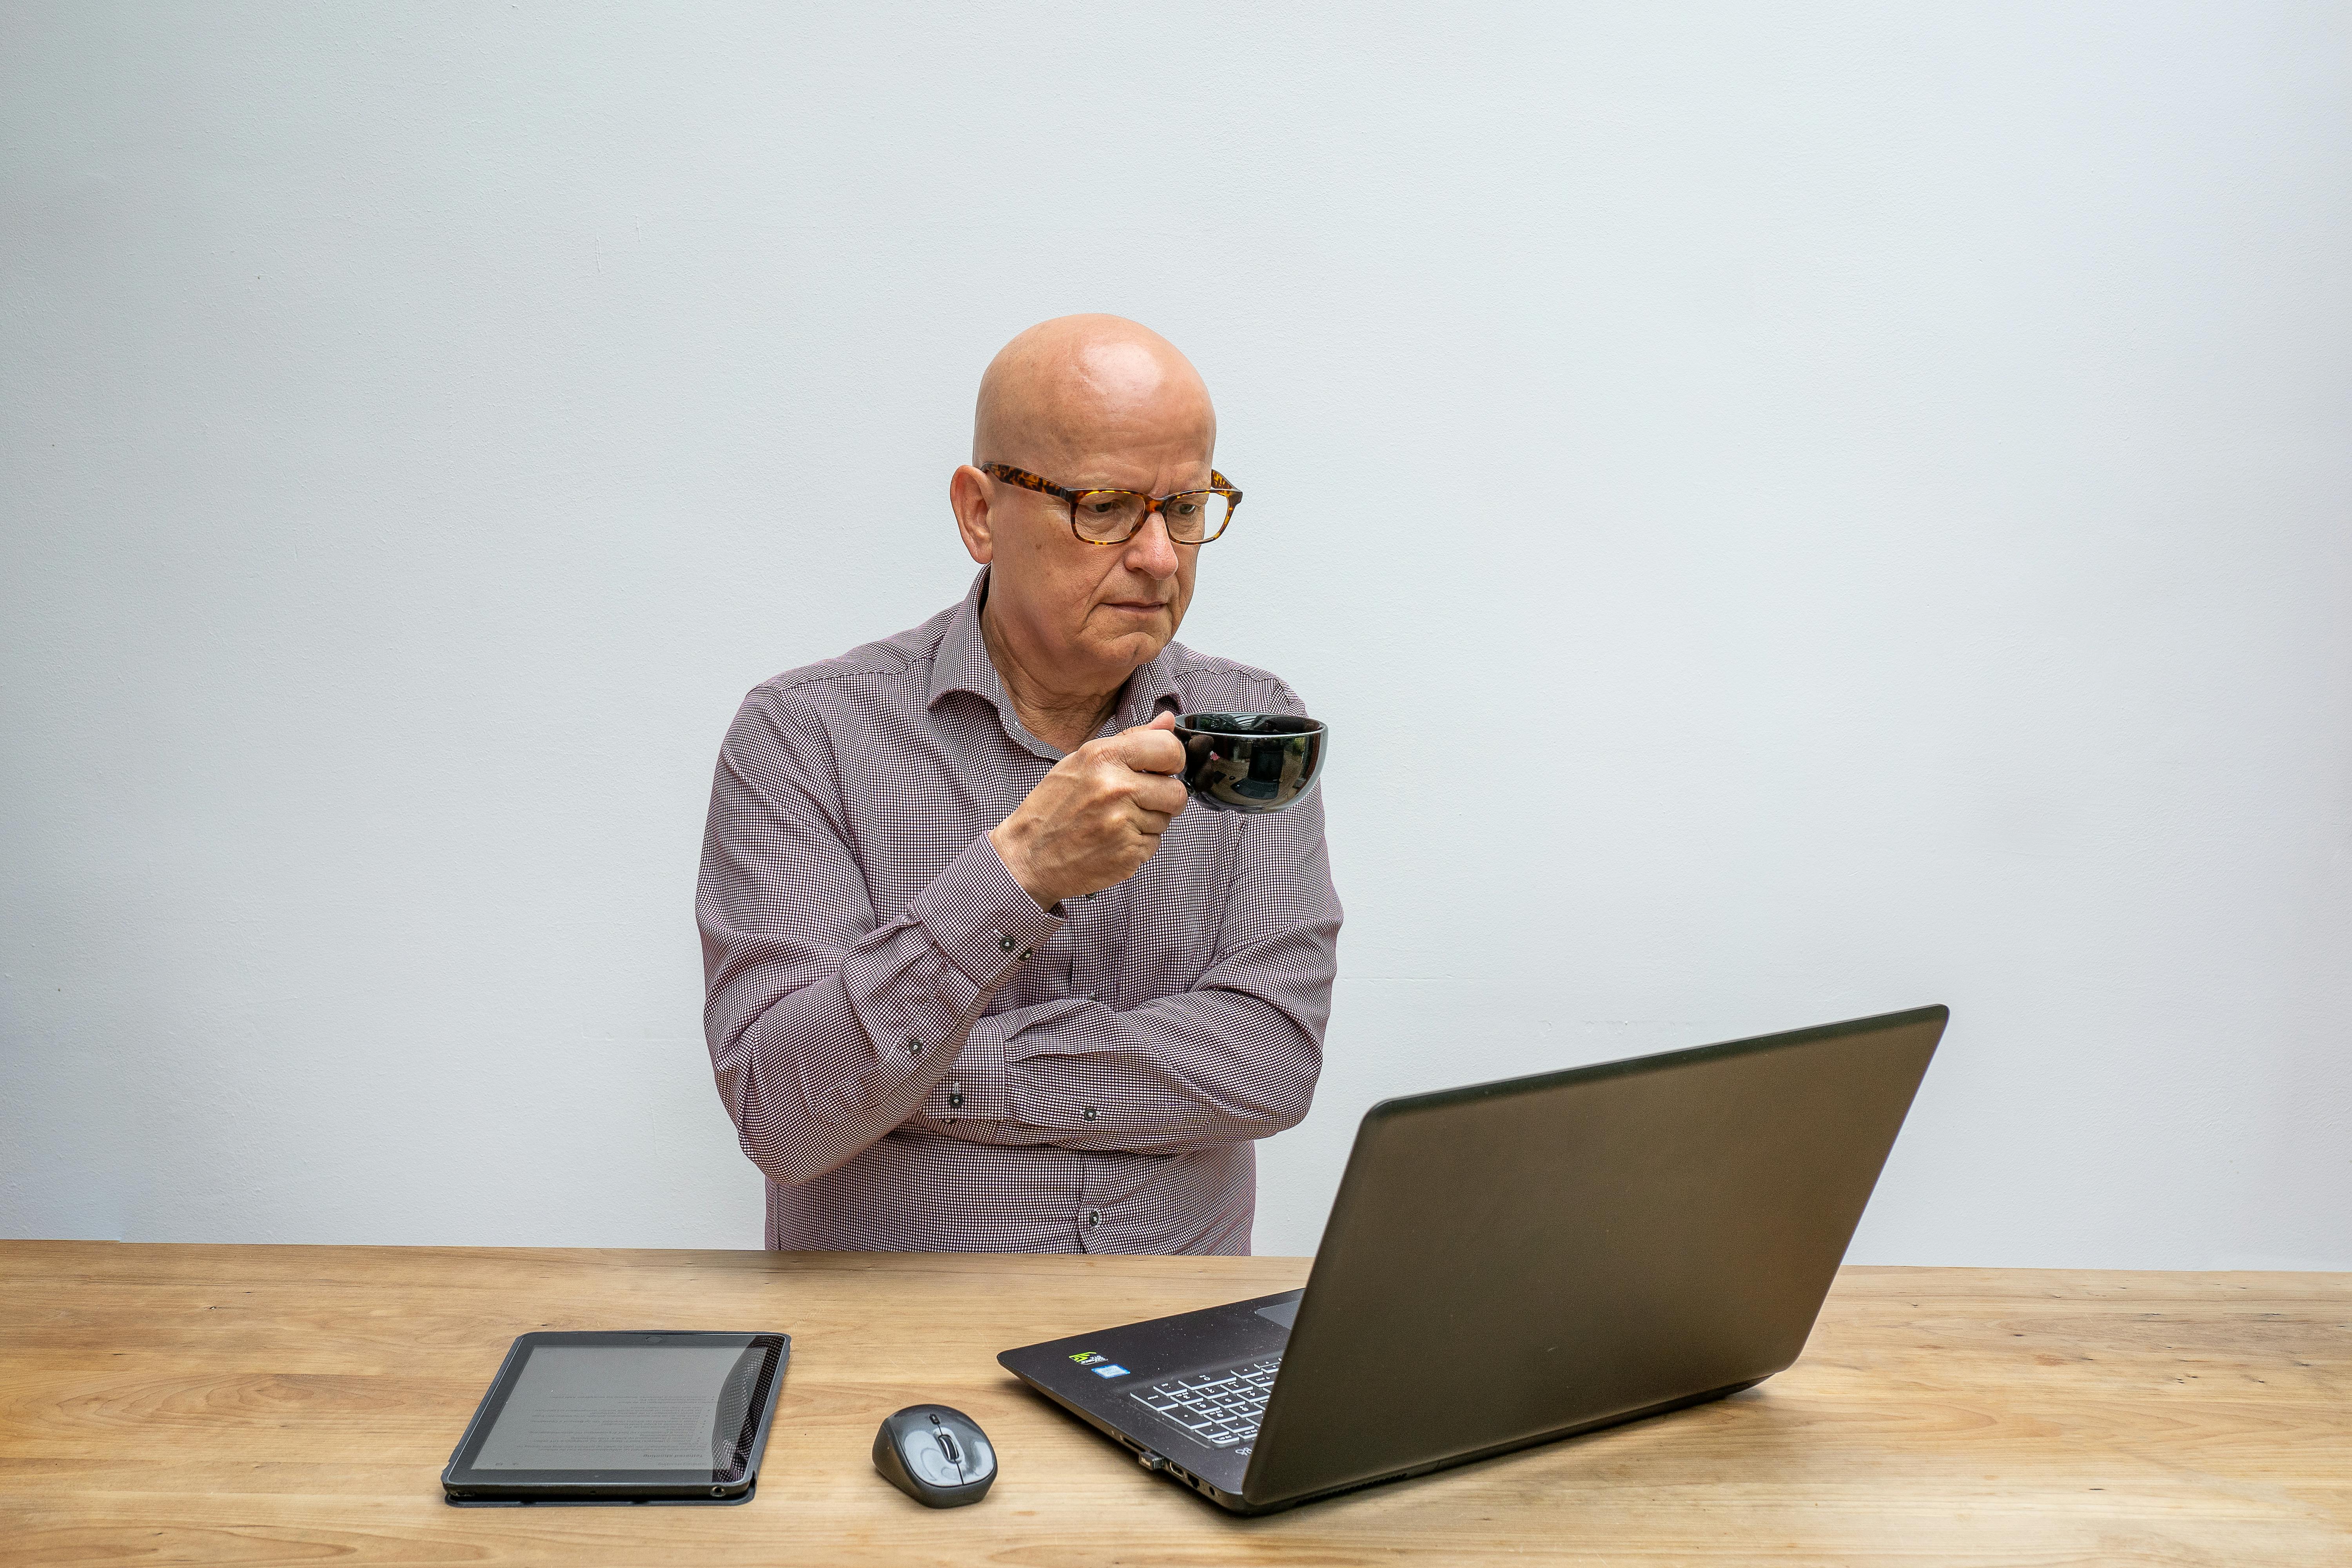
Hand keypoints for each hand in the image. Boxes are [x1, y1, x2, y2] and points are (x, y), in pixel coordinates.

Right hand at [990, 713, 1188, 908]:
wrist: (1027, 856)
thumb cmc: (1052, 807)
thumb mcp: (1082, 761)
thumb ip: (1130, 739)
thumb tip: (1168, 720)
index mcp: (1103, 757)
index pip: (1169, 748)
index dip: (1172, 760)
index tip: (1163, 768)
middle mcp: (1115, 787)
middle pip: (1176, 791)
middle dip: (1164, 797)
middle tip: (1138, 801)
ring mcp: (1122, 823)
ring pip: (1166, 819)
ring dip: (1149, 821)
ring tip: (1114, 821)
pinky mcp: (1127, 854)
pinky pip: (1154, 844)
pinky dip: (1139, 843)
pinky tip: (1112, 840)